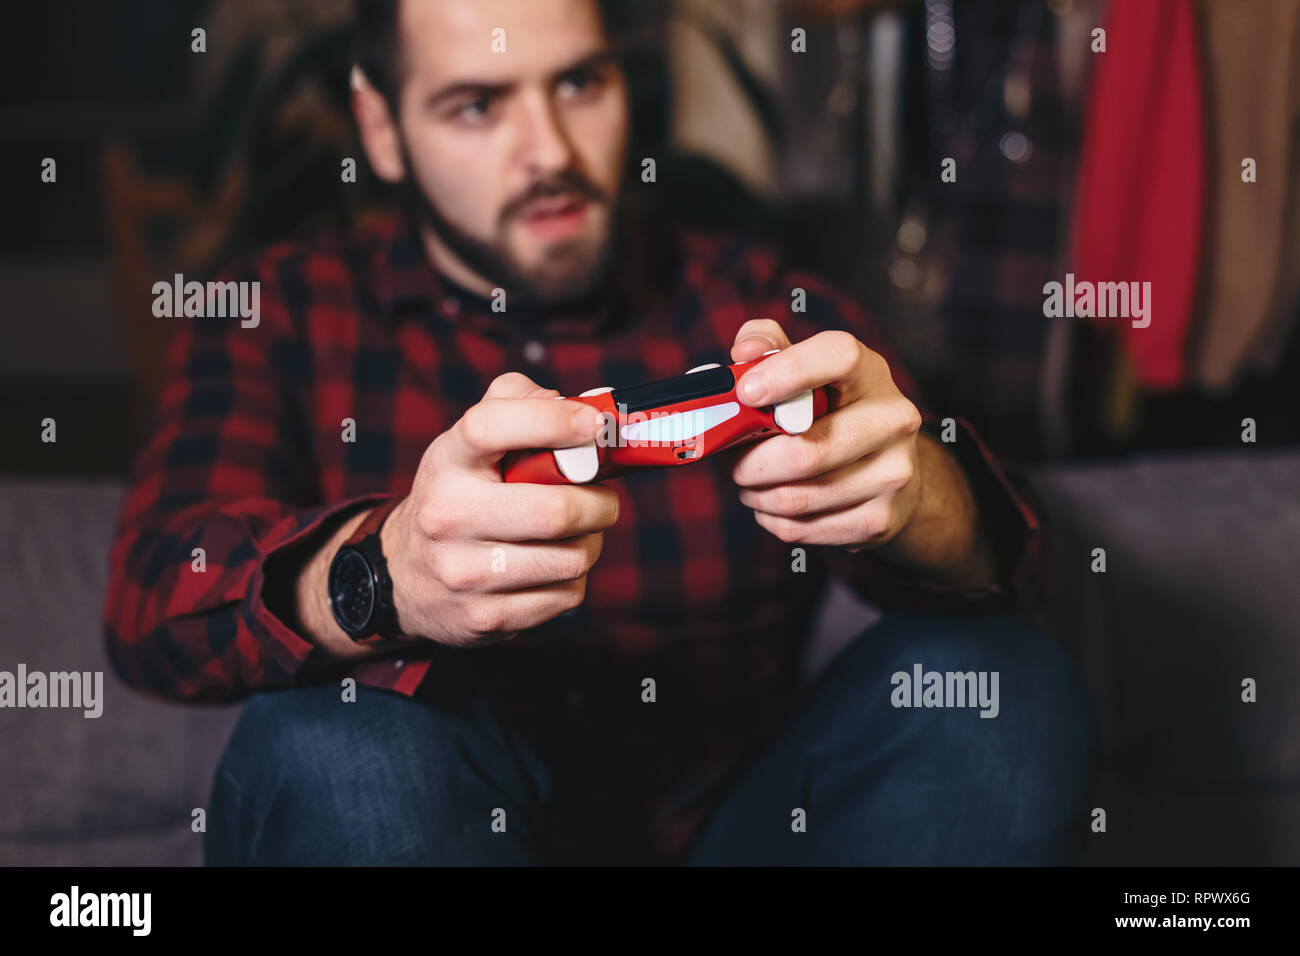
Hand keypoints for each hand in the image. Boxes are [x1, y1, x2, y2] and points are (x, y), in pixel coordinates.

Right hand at [379, 372, 618, 646]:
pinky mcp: (483, 617)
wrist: (404, 575)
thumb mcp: (470, 441)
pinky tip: (552, 568)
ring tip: (576, 534)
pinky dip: (573, 580)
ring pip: (571, 558)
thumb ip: (516, 401)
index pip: (490, 426)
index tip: (591, 424)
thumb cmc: (460, 494)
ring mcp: (462, 571)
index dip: (550, 421)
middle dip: (599, 503)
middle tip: (601, 499)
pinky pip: (566, 596)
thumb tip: (575, 405)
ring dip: (590, 544)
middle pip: (554, 510)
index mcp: (447, 460)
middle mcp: (447, 514)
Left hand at [726, 320, 923, 553]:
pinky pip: (801, 528)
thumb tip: (744, 352)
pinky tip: (770, 504)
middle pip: (807, 451)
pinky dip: (770, 519)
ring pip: (796, 497)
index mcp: (869, 373)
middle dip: (749, 460)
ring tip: (747, 480)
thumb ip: (769, 346)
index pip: (839, 357)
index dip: (788, 372)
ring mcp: (893, 474)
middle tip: (728, 458)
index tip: (745, 391)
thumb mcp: (806, 369)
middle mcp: (893, 420)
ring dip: (754, 493)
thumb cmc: (832, 410)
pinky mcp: (881, 520)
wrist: (890, 469)